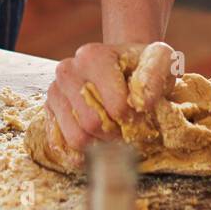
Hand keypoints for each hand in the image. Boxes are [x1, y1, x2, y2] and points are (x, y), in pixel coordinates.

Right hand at [45, 40, 178, 152]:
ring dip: (100, 144)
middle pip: (93, 124)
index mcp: (92, 56)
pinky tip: (95, 145)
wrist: (121, 65)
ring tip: (114, 133)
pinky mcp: (49, 111)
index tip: (142, 115)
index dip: (134, 119)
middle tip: (128, 128)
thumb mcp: (161, 61)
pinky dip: (79, 153)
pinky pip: (60, 144)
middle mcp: (67, 71)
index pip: (115, 106)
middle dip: (116, 134)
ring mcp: (55, 91)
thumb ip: (157, 75)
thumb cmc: (142, 65)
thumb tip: (144, 102)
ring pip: (76, 138)